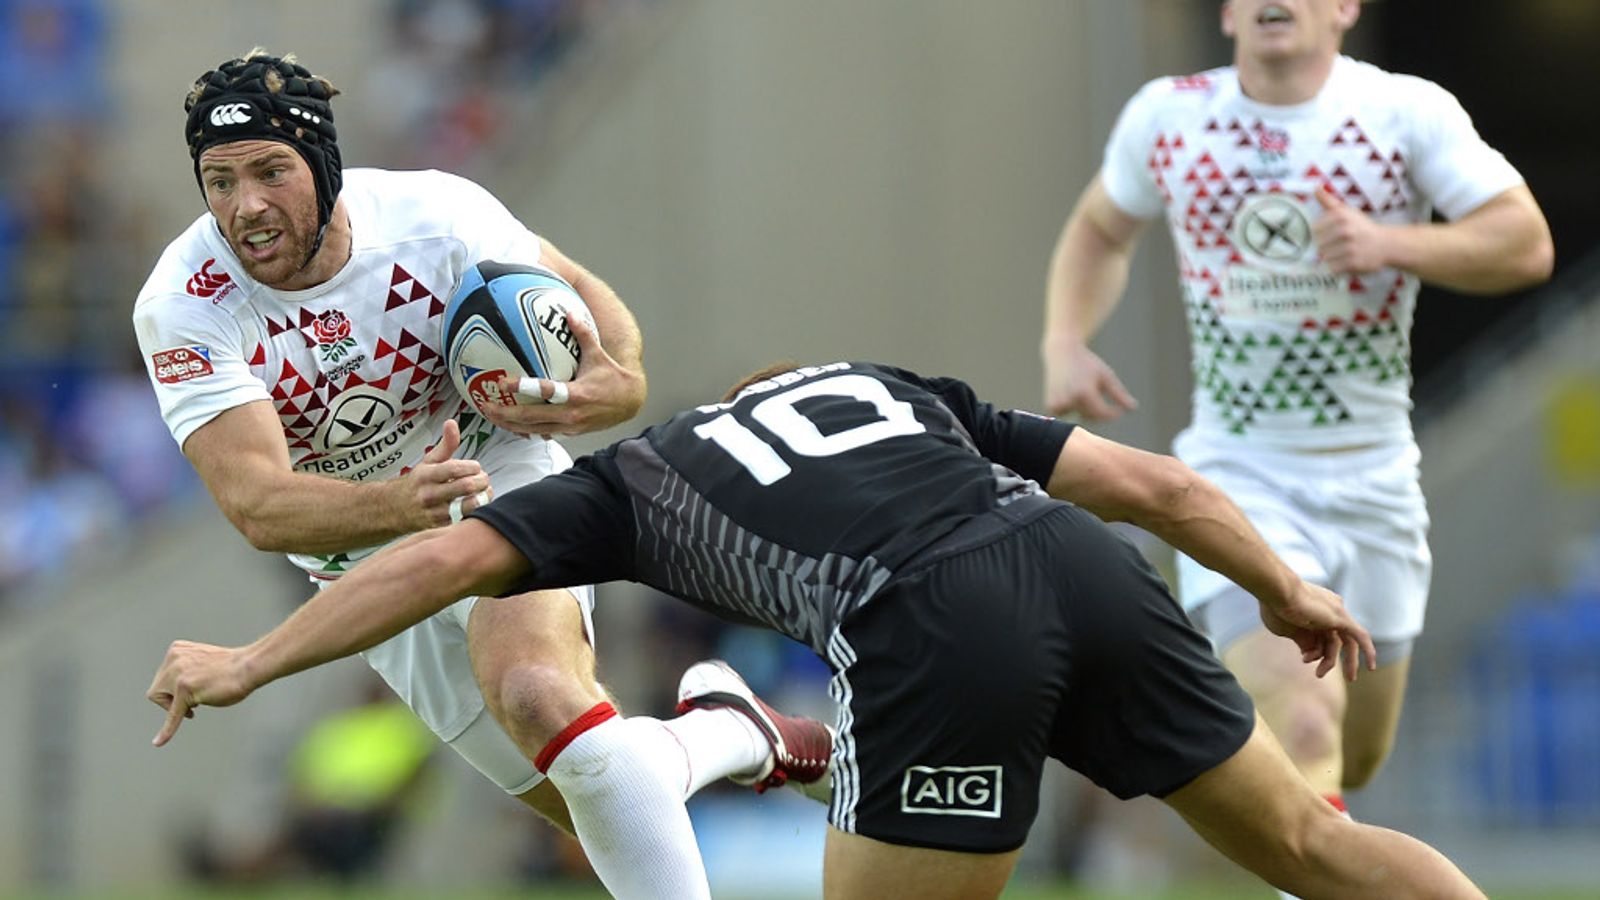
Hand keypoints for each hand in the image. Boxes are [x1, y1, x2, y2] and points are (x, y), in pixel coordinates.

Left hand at [146, 641, 255, 746]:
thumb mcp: (200, 661)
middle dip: (172, 698)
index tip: (188, 693)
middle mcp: (173, 659)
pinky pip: (172, 715)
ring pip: (161, 700)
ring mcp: (178, 674)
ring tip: (200, 700)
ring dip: (177, 705)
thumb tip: (174, 689)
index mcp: (177, 649)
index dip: (172, 689)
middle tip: (194, 700)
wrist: (248, 667)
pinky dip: (166, 730)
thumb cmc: (232, 667)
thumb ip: (186, 669)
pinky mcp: (185, 691)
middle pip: (157, 689)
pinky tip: (159, 741)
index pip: (161, 676)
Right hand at [390, 419, 490, 528]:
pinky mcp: (441, 526)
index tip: (476, 467)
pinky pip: (465, 519)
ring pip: (469, 506)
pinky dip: (476, 510)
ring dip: (483, 497)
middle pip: (466, 487)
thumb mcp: (429, 461)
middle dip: (481, 481)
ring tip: (483, 491)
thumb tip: (452, 423)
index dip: (472, 467)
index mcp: (427, 475)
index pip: (456, 469)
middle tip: (483, 479)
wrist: (395, 509)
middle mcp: (429, 494)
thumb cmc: (418, 482)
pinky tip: (475, 503)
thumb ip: (445, 444)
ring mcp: (435, 513)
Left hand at [480, 312, 645, 436]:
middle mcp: (571, 414)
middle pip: (530, 418)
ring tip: (491, 416)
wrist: (630, 402)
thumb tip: (569, 312)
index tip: (503, 382)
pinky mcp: (570, 432)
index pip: (544, 391)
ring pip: (533, 430)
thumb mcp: (598, 354)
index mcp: (577, 394)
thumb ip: (583, 334)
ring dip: (510, 425)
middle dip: (506, 413)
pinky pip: (543, 432)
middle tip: (486, 405)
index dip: (522, 387)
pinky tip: (511, 425)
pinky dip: (526, 430)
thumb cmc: (613, 377)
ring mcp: (570, 426)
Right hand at [1042, 339, 1136, 420]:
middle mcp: (1069, 399)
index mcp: (1085, 392)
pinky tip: (1070, 392)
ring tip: (1081, 388)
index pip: (1103, 414)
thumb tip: (1133, 409)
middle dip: (1098, 410)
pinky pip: (1068, 414)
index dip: (1113, 414)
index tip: (1119, 411)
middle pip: (1091, 416)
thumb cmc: (1087, 364)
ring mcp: (1058, 403)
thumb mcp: (1106, 376)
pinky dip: (1072, 407)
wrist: (1062, 352)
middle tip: (1099, 395)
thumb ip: (1119, 394)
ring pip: (1079, 416)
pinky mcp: (1051, 405)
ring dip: (1084, 407)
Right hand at [1258, 580, 1377, 681]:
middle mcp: (1328, 611)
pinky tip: (1371, 666)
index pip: (1322, 636)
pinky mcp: (1341, 618)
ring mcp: (1336, 613)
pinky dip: (1368, 650)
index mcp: (1315, 611)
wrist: (1278, 592)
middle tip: (1346, 677)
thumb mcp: (1288, 630)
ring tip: (1334, 676)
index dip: (1315, 651)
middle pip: (1338, 640)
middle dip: (1342, 660)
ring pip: (1346, 643)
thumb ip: (1301, 640)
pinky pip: (1360, 636)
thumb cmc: (1275, 609)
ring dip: (1344, 662)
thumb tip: (1309, 654)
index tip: (1305, 658)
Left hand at [1313, 187, 1388, 275]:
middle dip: (1327, 247)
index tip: (1332, 234)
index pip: (1315, 230)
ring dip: (1333, 258)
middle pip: (1319, 245)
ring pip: (1325, 258)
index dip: (1321, 234)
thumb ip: (1328, 201)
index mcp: (1341, 216)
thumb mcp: (1346, 211)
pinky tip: (1347, 262)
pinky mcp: (1354, 263)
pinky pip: (1334, 269)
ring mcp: (1350, 247)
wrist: (1385, 244)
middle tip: (1340, 245)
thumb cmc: (1361, 227)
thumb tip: (1315, 186)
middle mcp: (1346, 231)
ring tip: (1345, 253)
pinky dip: (1338, 268)